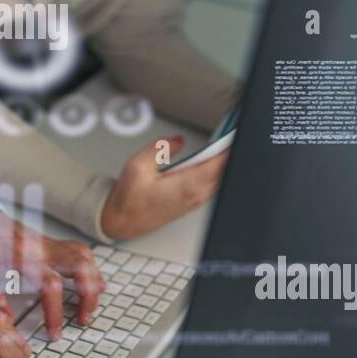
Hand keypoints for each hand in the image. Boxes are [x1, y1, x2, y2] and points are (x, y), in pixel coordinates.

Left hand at [0, 206, 104, 340]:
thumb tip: (6, 319)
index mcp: (19, 253)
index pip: (50, 283)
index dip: (56, 311)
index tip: (54, 333)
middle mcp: (38, 244)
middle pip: (80, 265)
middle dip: (88, 294)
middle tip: (82, 319)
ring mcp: (45, 241)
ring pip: (83, 255)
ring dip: (92, 281)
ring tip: (89, 306)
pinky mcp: (47, 241)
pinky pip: (77, 250)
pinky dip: (89, 266)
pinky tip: (92, 282)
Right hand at [100, 134, 227, 240]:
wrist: (122, 221)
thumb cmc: (129, 199)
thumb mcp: (138, 165)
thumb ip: (160, 148)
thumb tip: (178, 140)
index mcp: (186, 185)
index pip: (218, 164)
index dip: (228, 149)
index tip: (234, 136)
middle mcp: (195, 195)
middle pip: (223, 173)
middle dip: (229, 155)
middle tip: (232, 136)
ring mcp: (195, 201)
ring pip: (220, 181)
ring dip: (224, 165)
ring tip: (226, 146)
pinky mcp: (192, 203)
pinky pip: (213, 186)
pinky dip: (218, 174)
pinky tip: (216, 163)